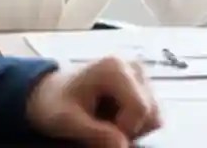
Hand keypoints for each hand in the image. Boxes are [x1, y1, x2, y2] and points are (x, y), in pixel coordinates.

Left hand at [26, 57, 160, 147]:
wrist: (52, 94)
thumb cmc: (55, 105)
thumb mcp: (67, 121)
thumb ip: (95, 134)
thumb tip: (123, 146)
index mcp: (115, 68)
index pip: (140, 108)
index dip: (125, 130)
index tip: (100, 135)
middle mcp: (134, 66)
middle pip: (151, 111)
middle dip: (129, 129)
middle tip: (100, 130)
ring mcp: (141, 75)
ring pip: (155, 115)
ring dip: (133, 128)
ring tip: (105, 124)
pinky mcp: (144, 86)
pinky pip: (152, 114)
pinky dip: (135, 124)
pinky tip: (114, 120)